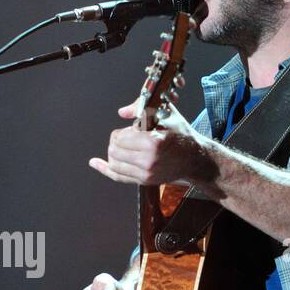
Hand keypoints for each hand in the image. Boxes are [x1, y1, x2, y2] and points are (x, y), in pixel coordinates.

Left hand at [89, 99, 207, 185]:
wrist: (195, 158)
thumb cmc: (180, 134)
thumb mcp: (166, 114)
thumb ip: (142, 107)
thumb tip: (122, 112)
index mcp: (153, 142)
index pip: (120, 138)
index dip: (122, 132)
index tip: (131, 130)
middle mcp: (148, 161)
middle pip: (114, 150)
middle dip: (116, 141)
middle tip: (127, 137)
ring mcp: (146, 174)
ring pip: (113, 163)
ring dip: (114, 152)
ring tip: (124, 146)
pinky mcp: (145, 181)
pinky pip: (118, 176)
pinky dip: (104, 168)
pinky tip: (95, 163)